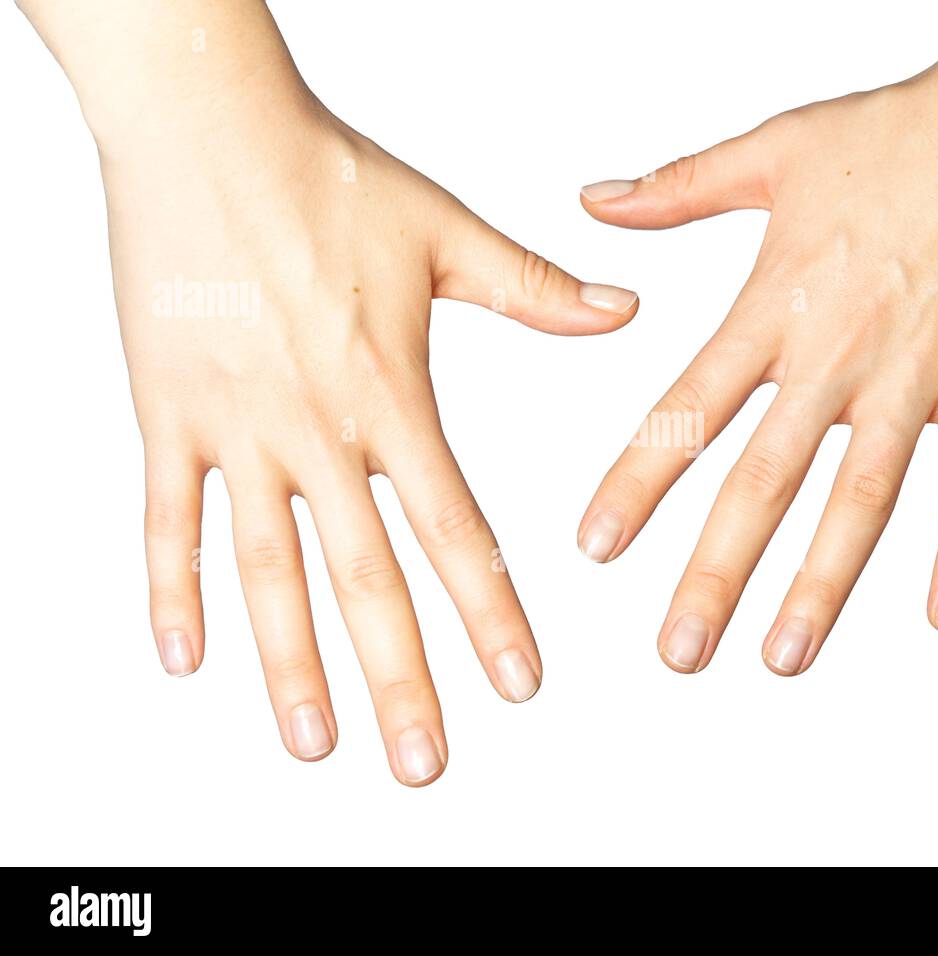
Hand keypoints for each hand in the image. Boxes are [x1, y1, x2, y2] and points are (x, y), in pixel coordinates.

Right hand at [111, 95, 636, 783]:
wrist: (207, 129)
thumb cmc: (325, 175)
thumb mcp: (447, 233)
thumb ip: (536, 290)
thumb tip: (620, 312)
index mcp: (391, 394)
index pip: (453, 529)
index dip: (490, 613)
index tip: (517, 686)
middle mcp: (315, 427)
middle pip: (364, 577)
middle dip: (398, 678)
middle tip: (422, 762)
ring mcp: (235, 426)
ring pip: (265, 569)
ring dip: (290, 662)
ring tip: (313, 742)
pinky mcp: (167, 412)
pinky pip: (165, 517)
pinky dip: (170, 588)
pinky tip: (184, 656)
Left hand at [576, 67, 937, 673]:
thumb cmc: (895, 133)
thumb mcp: (769, 150)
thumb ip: (676, 189)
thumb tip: (594, 200)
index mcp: (775, 306)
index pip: (689, 410)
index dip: (638, 482)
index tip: (597, 547)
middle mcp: (837, 354)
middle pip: (765, 480)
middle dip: (717, 572)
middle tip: (680, 651)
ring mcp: (916, 376)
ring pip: (861, 498)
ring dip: (823, 584)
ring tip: (784, 655)